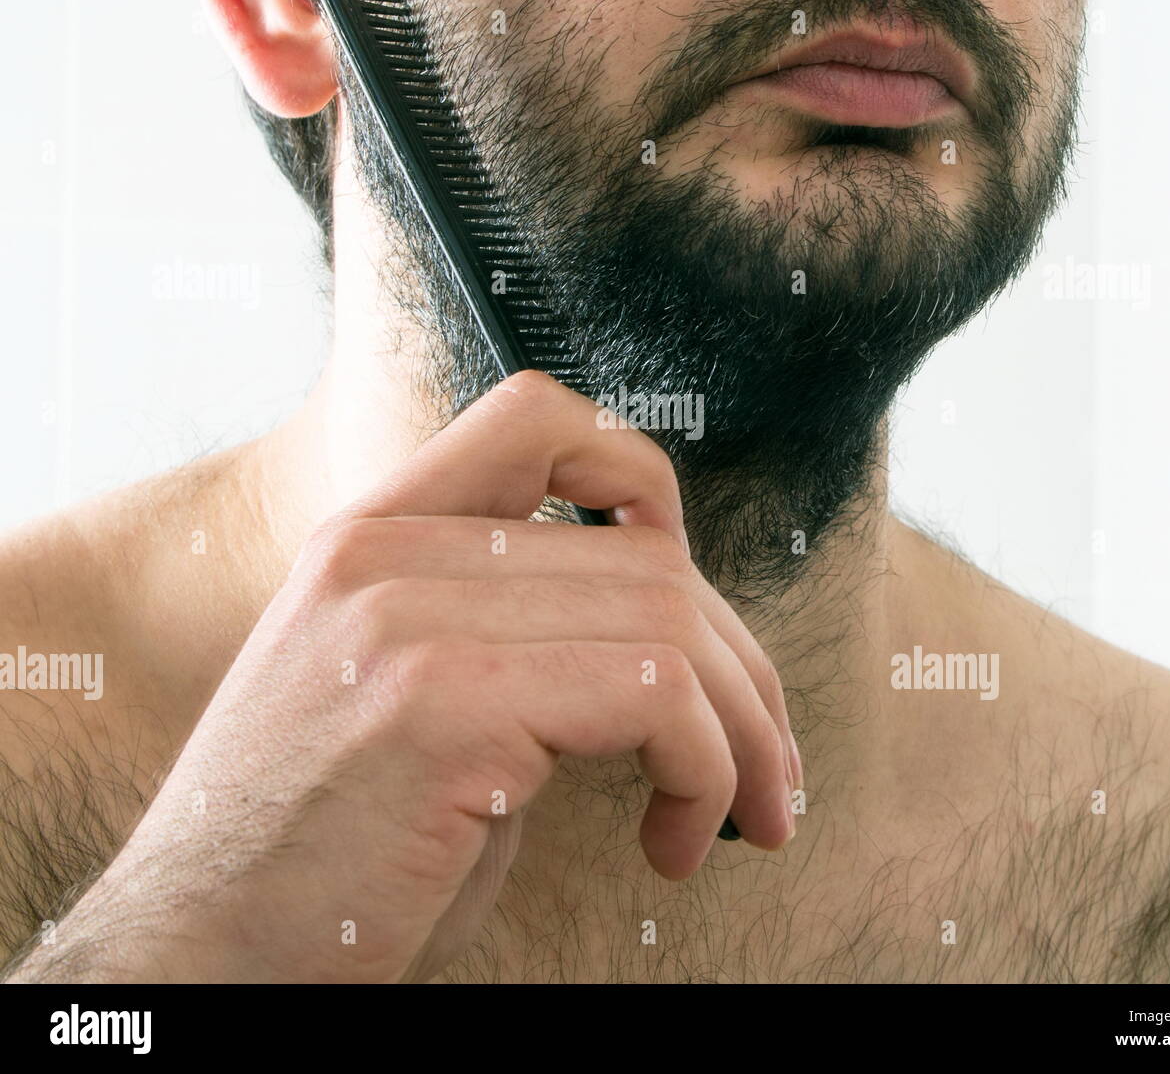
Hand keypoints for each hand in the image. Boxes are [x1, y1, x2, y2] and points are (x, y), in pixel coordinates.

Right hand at [7, 372, 797, 983]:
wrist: (192, 960)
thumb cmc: (321, 857)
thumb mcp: (403, 704)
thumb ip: (507, 634)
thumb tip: (672, 631)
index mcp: (373, 537)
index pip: (537, 418)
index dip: (640, 479)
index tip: (692, 600)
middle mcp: (384, 554)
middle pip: (647, 557)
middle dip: (743, 670)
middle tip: (768, 769)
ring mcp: (406, 618)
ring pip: (670, 621)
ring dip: (742, 732)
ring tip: (741, 814)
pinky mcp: (441, 704)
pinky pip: (657, 695)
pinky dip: (706, 771)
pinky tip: (673, 845)